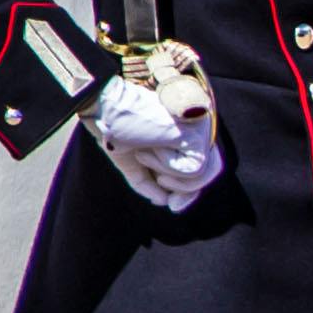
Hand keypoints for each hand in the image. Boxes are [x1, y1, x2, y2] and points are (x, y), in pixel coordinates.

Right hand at [83, 51, 221, 211]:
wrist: (103, 106)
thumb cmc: (113, 126)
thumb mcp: (130, 158)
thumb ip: (147, 179)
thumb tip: (163, 201)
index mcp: (185, 133)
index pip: (202, 167)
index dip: (189, 191)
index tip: (173, 206)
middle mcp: (199, 129)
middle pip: (208, 173)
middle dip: (188, 193)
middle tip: (174, 205)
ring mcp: (200, 129)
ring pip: (201, 174)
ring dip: (168, 173)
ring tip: (146, 154)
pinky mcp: (197, 133)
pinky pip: (192, 168)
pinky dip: (166, 165)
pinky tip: (151, 147)